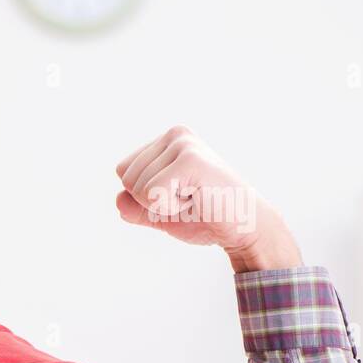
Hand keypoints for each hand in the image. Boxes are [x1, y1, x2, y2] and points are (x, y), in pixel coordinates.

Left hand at [114, 125, 302, 272]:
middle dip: (151, 201)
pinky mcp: (191, 161)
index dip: (143, 196)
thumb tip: (118, 199)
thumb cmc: (205, 217)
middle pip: (126, 178)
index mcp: (167, 141)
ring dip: (163, 205)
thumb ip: (134, 207)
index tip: (178, 195)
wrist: (244, 228)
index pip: (123, 171)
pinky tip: (198, 200)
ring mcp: (184, 144)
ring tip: (195, 199)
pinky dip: (169, 208)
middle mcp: (175, 134)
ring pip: (136, 188)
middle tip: (189, 199)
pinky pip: (151, 194)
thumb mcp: (160, 213)